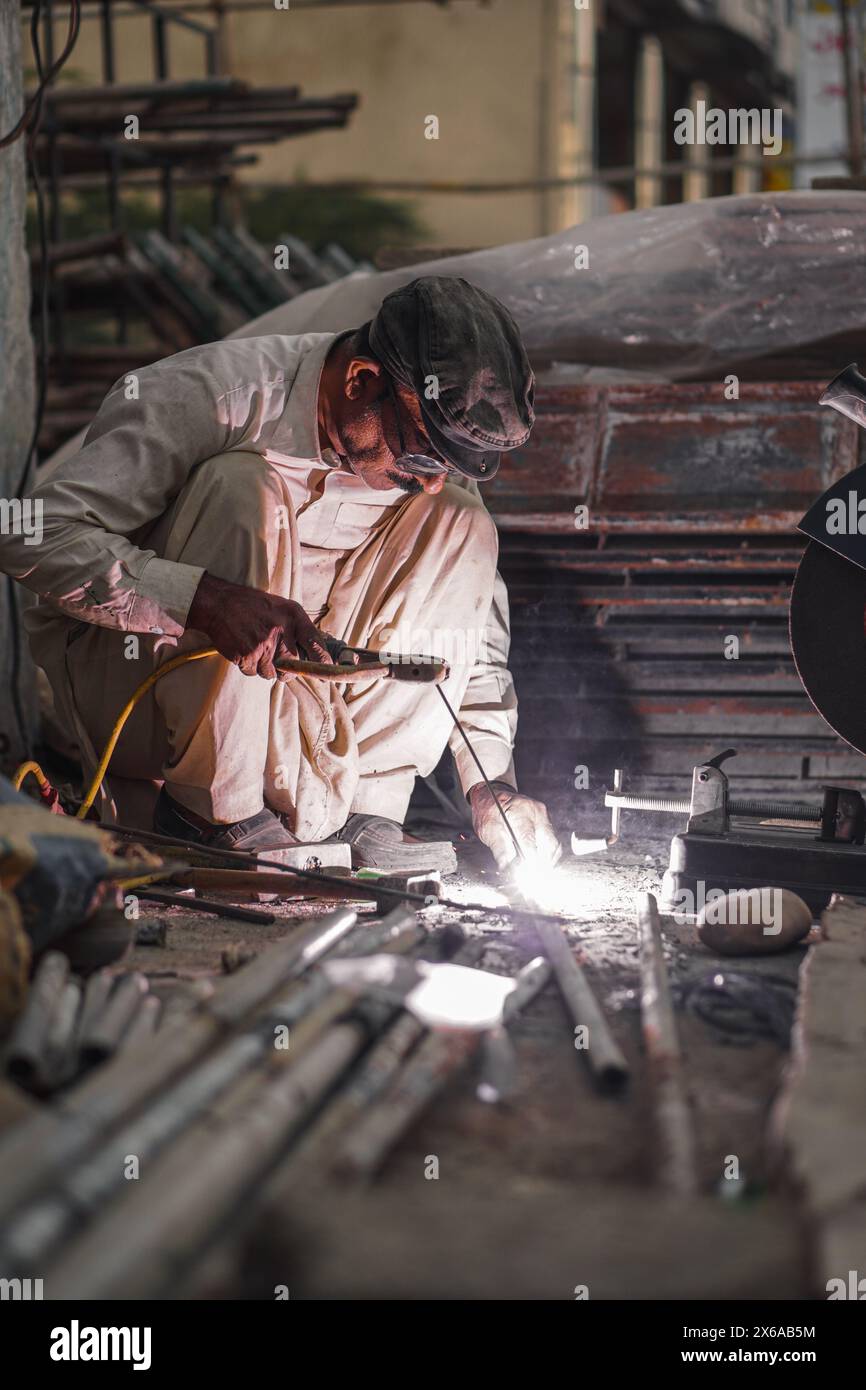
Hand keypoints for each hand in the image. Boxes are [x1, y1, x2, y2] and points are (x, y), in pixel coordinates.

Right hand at [187, 572, 332, 680]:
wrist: (220, 604)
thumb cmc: (253, 606)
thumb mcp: (282, 608)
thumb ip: (298, 628)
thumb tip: (317, 652)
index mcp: (293, 617)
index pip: (315, 644)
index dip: (323, 662)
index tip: (326, 673)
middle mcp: (281, 631)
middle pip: (292, 666)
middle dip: (285, 669)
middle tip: (275, 659)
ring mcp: (263, 644)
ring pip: (270, 673)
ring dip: (263, 667)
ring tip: (256, 648)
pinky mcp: (246, 655)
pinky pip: (252, 673)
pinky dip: (248, 666)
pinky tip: (244, 649)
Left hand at [469, 782, 560, 870]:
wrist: (492, 794)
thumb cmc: (488, 811)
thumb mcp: (488, 830)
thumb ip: (501, 851)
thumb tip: (510, 869)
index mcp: (520, 813)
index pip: (530, 843)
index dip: (531, 864)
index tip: (528, 878)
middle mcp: (536, 812)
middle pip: (548, 845)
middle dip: (543, 865)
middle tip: (533, 879)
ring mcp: (544, 814)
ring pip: (553, 844)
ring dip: (546, 861)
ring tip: (536, 873)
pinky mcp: (546, 819)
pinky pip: (552, 840)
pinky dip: (546, 854)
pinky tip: (538, 862)